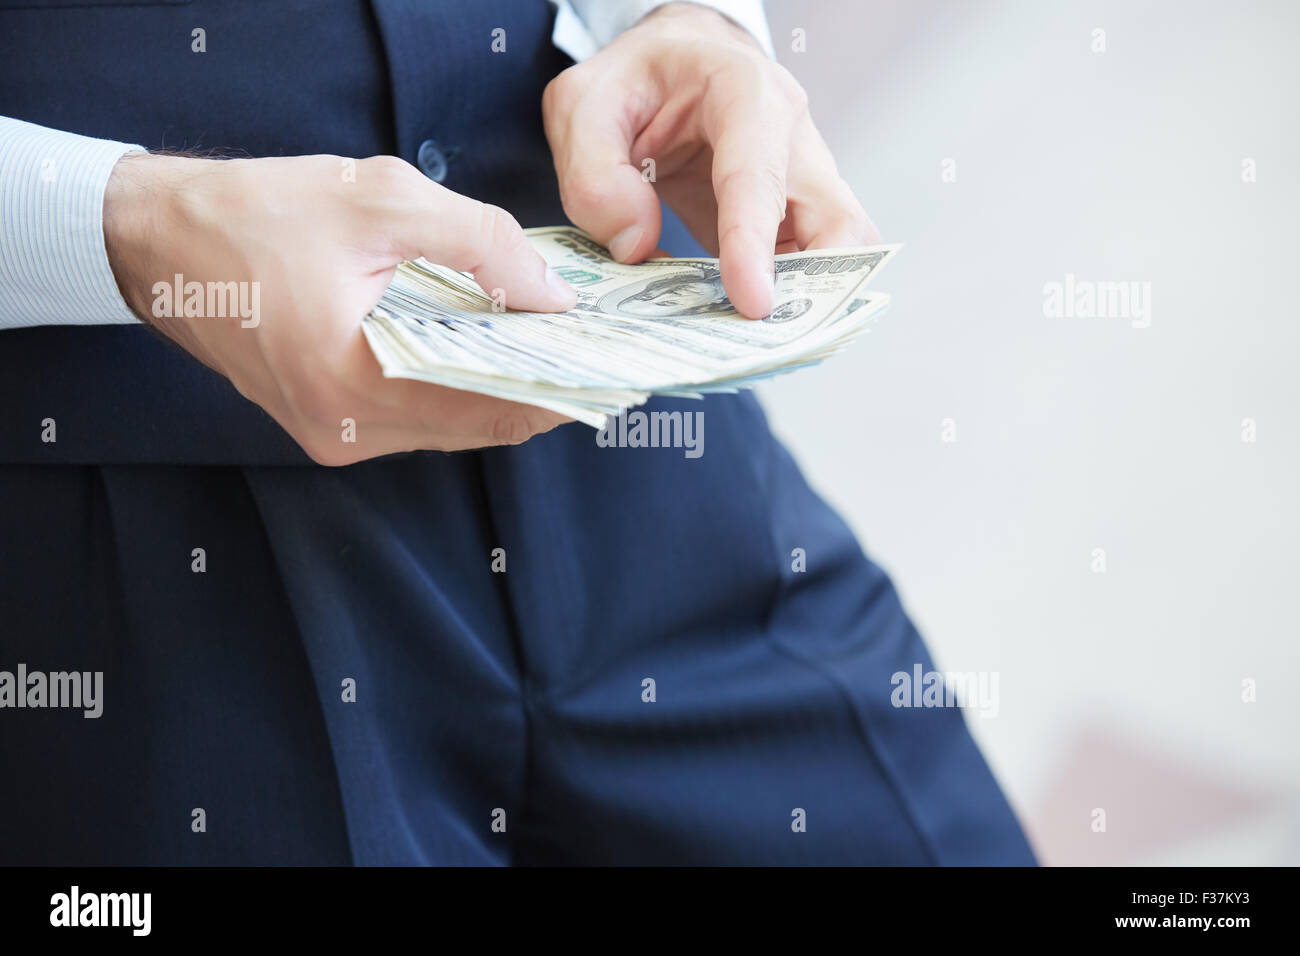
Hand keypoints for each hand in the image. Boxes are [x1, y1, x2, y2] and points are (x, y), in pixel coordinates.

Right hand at [103, 152, 577, 464]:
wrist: (160, 242)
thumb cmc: (256, 215)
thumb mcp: (382, 201)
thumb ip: (483, 244)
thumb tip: (554, 294)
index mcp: (354, 381)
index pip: (490, 408)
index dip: (558, 388)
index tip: (609, 365)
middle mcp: (345, 430)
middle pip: (479, 426)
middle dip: (540, 389)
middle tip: (591, 350)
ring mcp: (334, 436)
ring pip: (452, 427)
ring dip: (502, 388)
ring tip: (549, 343)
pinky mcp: (328, 425)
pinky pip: (418, 418)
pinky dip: (459, 387)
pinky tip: (489, 349)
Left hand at [542, 2, 880, 320]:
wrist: (668, 65)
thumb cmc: (633, 80)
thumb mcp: (581, 106)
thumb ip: (594, 174)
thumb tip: (637, 246)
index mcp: (745, 93)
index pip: (760, 178)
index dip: (756, 246)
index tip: (752, 303)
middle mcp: (791, 137)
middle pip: (840, 222)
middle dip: (818, 286)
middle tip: (770, 337)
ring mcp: (800, 183)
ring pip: (837, 253)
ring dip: (804, 304)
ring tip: (753, 345)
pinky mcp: (787, 223)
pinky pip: (802, 270)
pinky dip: (781, 304)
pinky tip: (738, 331)